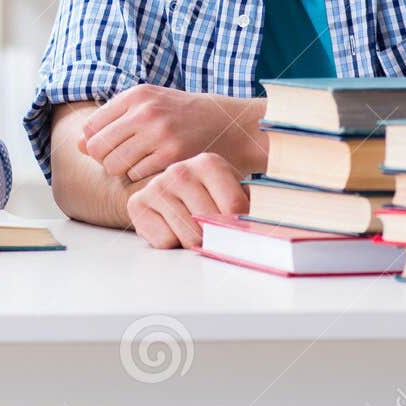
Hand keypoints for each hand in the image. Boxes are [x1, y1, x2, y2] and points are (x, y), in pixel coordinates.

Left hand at [81, 85, 262, 181]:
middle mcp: (144, 112)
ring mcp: (158, 134)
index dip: (95, 142)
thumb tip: (77, 143)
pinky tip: (156, 166)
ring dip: (123, 169)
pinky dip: (142, 175)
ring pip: (114, 164)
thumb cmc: (184, 116)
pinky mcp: (171, 156)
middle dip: (106, 158)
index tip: (111, 146)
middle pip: (98, 148)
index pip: (91, 127)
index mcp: (136, 95)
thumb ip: (112, 120)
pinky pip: (136, 174)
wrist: (230, 125)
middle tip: (125, 158)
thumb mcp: (149, 105)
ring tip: (141, 162)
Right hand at [125, 152, 247, 249]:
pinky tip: (170, 227)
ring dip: (191, 240)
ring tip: (191, 227)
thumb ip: (250, 205)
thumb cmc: (206, 197)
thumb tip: (268, 228)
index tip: (235, 227)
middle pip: (208, 224)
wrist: (166, 193)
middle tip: (210, 230)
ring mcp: (157, 186)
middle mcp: (180, 171)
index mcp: (209, 163)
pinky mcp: (137, 204)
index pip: (233, 207)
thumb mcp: (231, 193)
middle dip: (213, 236)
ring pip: (187, 235)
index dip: (236, 226)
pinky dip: (170, 242)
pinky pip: (164, 241)